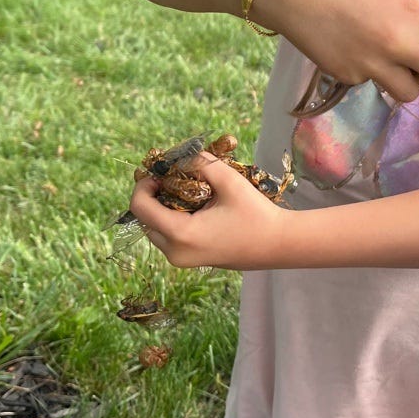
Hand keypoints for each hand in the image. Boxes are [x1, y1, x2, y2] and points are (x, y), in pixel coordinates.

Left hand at [129, 155, 286, 269]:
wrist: (279, 244)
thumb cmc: (257, 213)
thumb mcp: (228, 181)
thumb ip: (199, 162)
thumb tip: (177, 156)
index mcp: (181, 234)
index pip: (140, 207)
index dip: (143, 185)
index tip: (161, 172)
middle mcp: (175, 252)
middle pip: (144, 219)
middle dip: (153, 195)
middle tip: (173, 178)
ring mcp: (182, 260)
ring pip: (155, 229)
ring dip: (162, 207)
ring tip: (187, 192)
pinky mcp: (190, 261)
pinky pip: (168, 237)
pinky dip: (173, 219)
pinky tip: (195, 206)